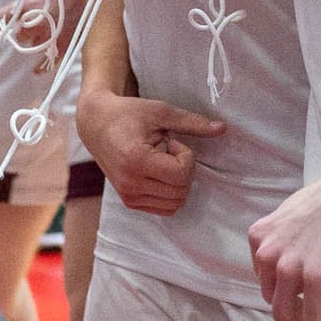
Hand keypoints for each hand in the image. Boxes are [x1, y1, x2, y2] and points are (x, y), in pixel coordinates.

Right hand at [77, 88, 224, 215]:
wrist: (96, 124)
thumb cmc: (129, 114)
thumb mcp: (161, 111)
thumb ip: (193, 123)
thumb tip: (223, 129)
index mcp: (137, 162)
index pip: (182, 175)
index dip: (186, 156)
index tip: (170, 141)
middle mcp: (130, 184)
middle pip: (181, 191)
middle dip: (183, 169)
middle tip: (166, 149)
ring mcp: (128, 196)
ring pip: (175, 204)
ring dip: (176, 182)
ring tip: (160, 160)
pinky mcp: (129, 201)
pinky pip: (164, 208)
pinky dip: (170, 192)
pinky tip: (157, 172)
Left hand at [248, 167, 320, 320]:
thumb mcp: (290, 215)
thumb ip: (280, 238)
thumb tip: (285, 253)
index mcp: (259, 237)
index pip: (262, 277)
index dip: (279, 289)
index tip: (293, 296)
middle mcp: (268, 254)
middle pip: (272, 297)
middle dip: (288, 310)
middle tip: (303, 317)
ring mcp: (291, 268)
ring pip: (285, 313)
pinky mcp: (316, 278)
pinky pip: (313, 316)